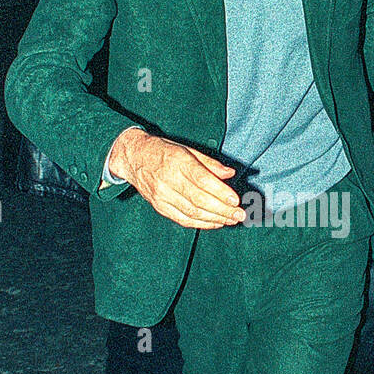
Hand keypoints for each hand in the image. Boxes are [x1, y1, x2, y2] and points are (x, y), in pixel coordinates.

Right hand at [106, 128, 245, 228]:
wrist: (134, 158)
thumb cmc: (164, 152)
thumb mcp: (188, 149)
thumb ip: (210, 163)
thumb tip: (230, 174)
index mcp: (178, 162)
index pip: (202, 180)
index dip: (220, 192)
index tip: (236, 200)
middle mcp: (168, 180)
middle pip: (199, 200)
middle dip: (222, 210)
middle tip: (239, 214)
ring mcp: (162, 196)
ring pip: (192, 212)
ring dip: (215, 218)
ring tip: (232, 219)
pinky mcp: (159, 207)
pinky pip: (182, 219)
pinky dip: (201, 223)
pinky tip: (216, 223)